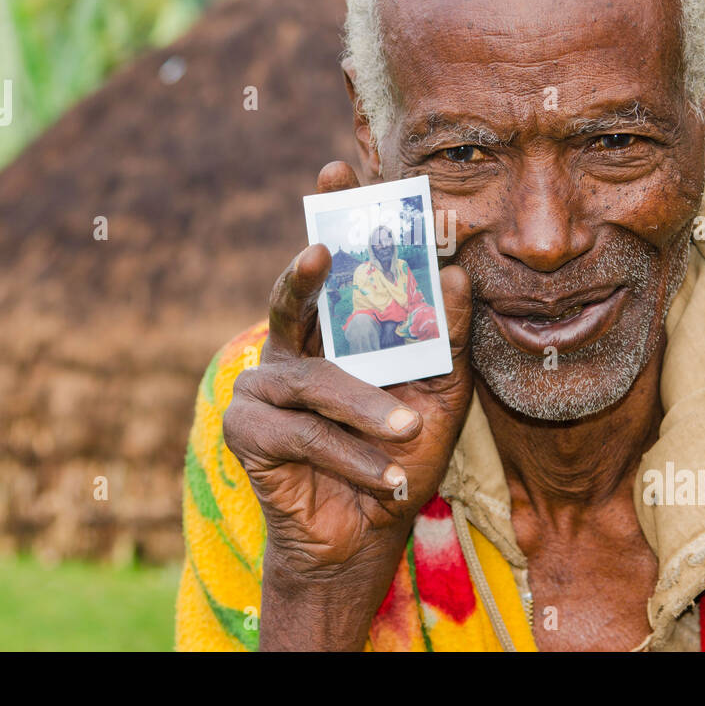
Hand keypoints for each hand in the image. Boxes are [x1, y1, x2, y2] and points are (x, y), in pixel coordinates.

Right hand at [221, 161, 473, 648]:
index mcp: (337, 328)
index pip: (339, 264)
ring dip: (366, 411)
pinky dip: (350, 457)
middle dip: (307, 264)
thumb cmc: (400, 455)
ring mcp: (263, 384)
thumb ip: (447, 338)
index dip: (336, 217)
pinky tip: (386, 478)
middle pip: (295, 291)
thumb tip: (458, 272)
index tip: (340, 170)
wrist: (366, 535)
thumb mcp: (439, 395)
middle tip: (322, 244)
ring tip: (406, 434)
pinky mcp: (246, 428)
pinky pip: (304, 433)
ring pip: (316, 380)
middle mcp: (294, 345)